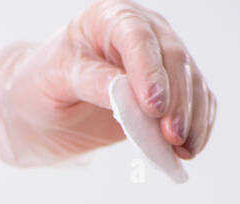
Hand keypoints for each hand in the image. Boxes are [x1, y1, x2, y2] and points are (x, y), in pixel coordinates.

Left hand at [0, 0, 214, 166]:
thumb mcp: (56, 80)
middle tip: (173, 135)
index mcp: (109, 18)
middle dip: (177, 100)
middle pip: (173, 58)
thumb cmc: (41, 84)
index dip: (149, 70)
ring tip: (184, 149)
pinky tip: (189, 149)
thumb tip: (124, 93)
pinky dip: (198, 126)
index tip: (153, 106)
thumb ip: (91, 81)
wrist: (41, 106)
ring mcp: (161, 59)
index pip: (137, 37)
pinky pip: (197, 102)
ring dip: (192, 117)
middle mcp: (142, 31)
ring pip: (191, 81)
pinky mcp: (171, 89)